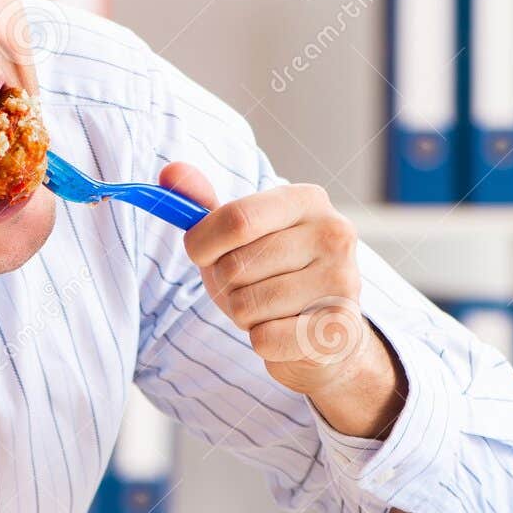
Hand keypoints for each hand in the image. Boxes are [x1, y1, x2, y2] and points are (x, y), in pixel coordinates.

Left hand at [164, 164, 403, 436]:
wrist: (323, 330)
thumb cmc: (271, 273)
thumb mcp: (237, 235)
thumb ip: (201, 202)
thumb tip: (169, 171)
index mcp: (306, 199)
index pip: (236, 219)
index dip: (202, 244)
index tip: (201, 254)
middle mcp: (333, 234)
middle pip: (236, 266)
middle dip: (224, 284)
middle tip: (248, 285)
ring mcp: (344, 281)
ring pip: (246, 305)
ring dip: (243, 314)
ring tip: (268, 308)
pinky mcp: (340, 328)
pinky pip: (264, 339)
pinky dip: (261, 340)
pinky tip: (284, 330)